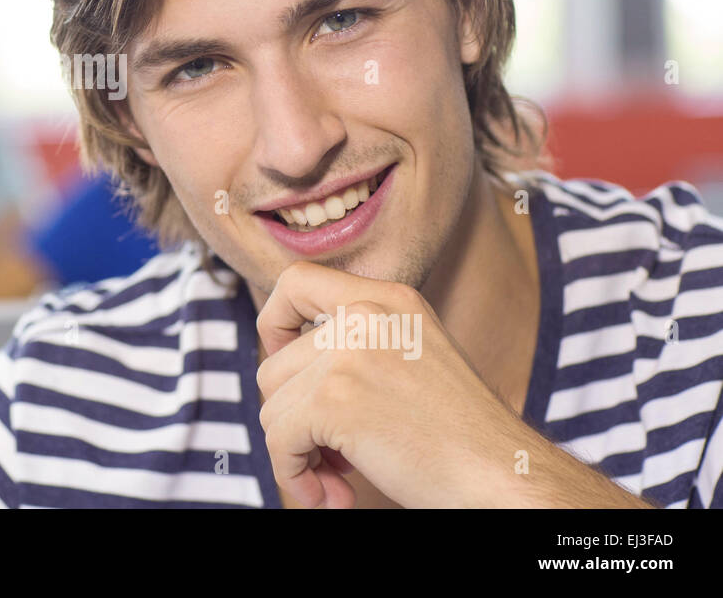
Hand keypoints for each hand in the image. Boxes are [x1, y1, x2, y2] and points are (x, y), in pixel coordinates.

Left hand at [256, 261, 558, 507]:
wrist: (506, 475)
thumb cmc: (463, 435)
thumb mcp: (411, 358)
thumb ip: (358, 346)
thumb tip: (280, 366)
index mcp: (389, 299)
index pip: (296, 282)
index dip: (273, 324)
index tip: (287, 369)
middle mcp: (367, 314)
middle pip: (275, 363)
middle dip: (292, 418)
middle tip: (331, 456)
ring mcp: (350, 354)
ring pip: (272, 406)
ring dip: (296, 453)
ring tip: (336, 479)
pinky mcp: (336, 400)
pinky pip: (278, 439)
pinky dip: (293, 475)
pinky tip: (334, 495)